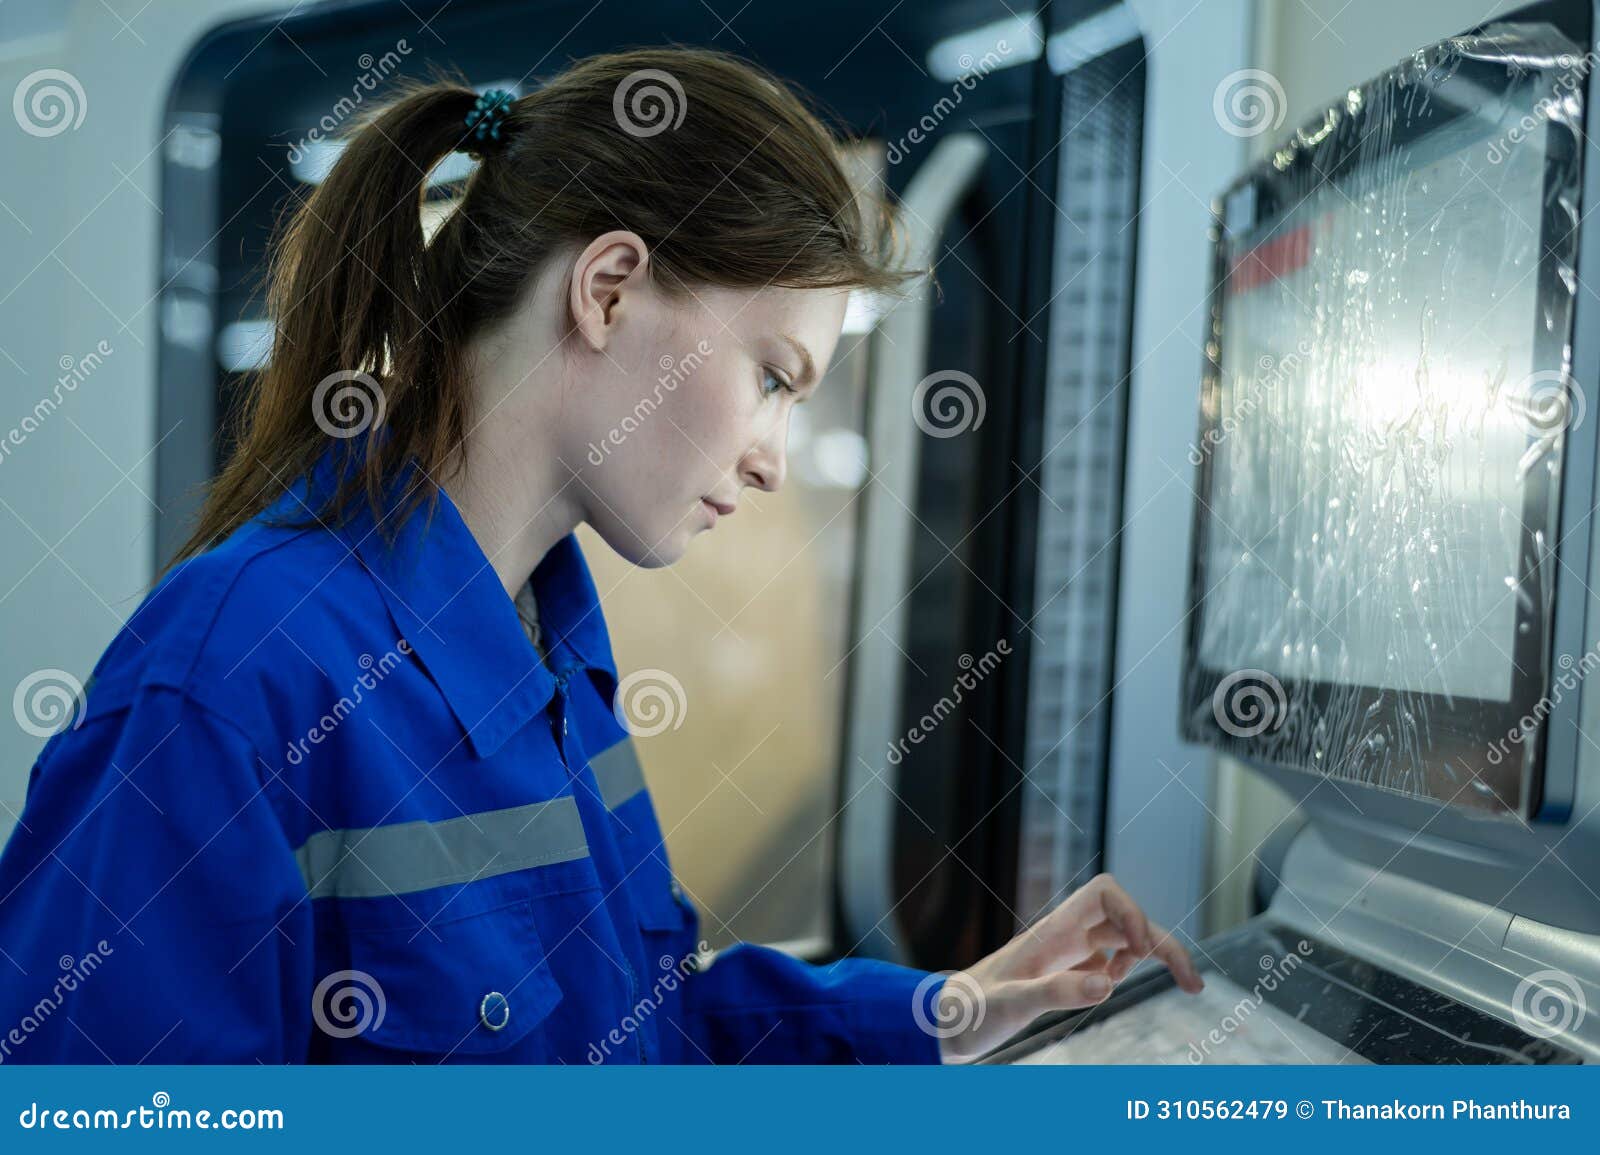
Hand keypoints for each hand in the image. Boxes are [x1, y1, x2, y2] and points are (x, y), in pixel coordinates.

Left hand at [933, 873, 1204, 1062]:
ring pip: (1119, 939)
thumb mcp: (1011, 1006)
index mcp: (1051, 933)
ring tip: (1173, 984)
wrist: (944, 1022)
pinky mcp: (1060, 972)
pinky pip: (1103, 959)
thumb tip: (1108, 982)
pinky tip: (1112, 987)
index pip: (1104, 894)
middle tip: (1193, 984)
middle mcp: (1061, 937)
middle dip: (1161, 941)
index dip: (1132, 911)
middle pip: (1124, 919)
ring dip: (1149, 954)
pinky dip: (1121, 969)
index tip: (1142, 949)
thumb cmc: (970, 1012)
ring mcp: (1062, 954)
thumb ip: (1056, 991)